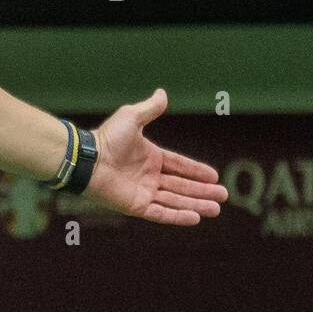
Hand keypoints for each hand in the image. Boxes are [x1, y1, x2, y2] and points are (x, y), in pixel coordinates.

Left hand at [84, 89, 226, 225]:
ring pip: (176, 201)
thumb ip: (150, 109)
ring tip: (216, 209)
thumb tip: (163, 93)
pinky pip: (161, 213)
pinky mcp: (136, 206)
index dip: (197, 171)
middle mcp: (149, 177)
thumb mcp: (132, 117)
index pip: (180, 165)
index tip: (215, 176)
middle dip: (203, 191)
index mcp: (150, 157)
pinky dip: (178, 216)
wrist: (88, 158)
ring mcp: (143, 192)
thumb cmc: (107, 137)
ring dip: (196, 204)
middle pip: (182, 186)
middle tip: (224, 196)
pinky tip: (195, 218)